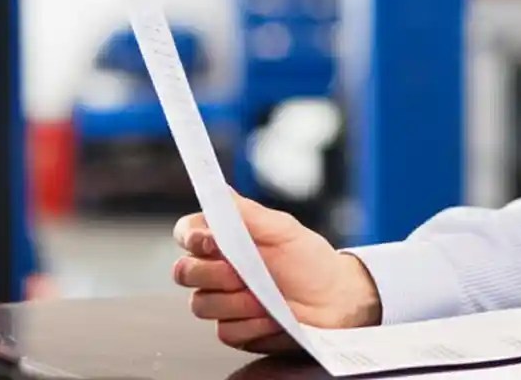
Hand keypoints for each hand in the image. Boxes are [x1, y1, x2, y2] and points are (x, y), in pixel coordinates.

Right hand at [172, 195, 381, 353]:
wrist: (336, 300)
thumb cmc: (311, 260)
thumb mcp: (284, 230)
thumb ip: (248, 213)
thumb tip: (219, 190)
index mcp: (225, 241)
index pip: (186, 234)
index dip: (191, 237)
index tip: (211, 241)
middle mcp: (217, 270)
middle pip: (184, 272)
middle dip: (213, 274)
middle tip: (242, 274)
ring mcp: (223, 302)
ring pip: (201, 304)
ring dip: (235, 302)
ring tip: (267, 298)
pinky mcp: (235, 330)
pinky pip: (225, 331)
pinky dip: (250, 324)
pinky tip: (272, 317)